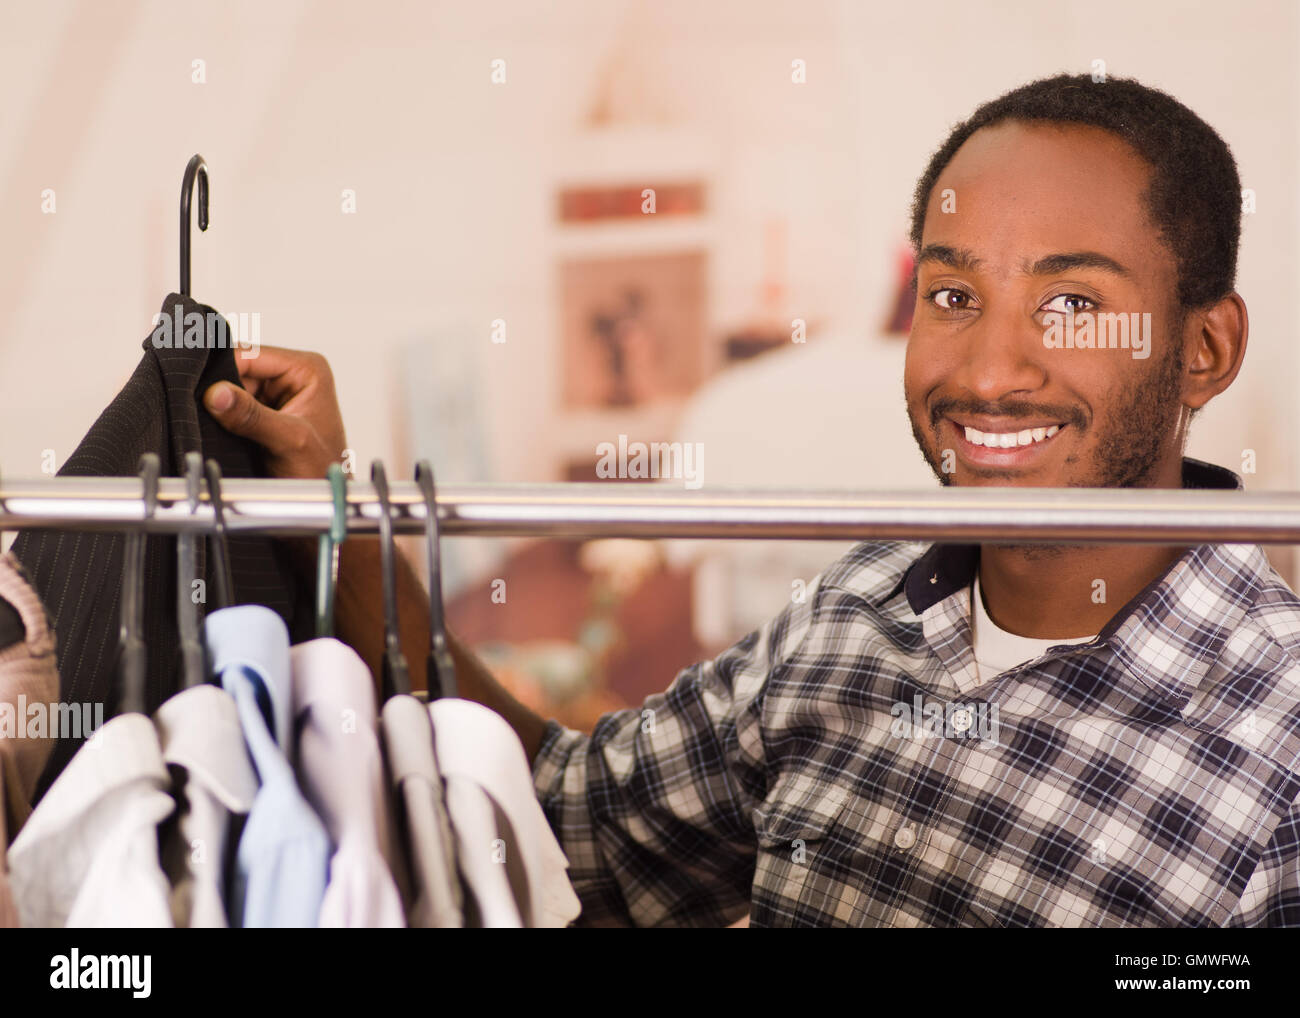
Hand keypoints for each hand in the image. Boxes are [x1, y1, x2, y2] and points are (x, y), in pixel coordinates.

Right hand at [202, 346, 346, 478]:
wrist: (322, 499)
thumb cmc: (322, 473)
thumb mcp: (289, 440)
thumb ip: (253, 416)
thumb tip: (217, 393)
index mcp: (306, 370)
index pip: (251, 354)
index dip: (221, 370)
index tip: (200, 388)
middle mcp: (290, 376)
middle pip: (235, 370)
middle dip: (218, 390)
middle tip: (204, 410)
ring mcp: (273, 394)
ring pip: (228, 389)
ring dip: (217, 407)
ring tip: (215, 425)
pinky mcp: (260, 413)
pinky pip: (229, 407)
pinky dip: (219, 418)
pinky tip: (216, 429)